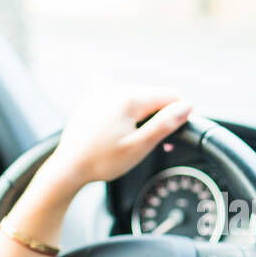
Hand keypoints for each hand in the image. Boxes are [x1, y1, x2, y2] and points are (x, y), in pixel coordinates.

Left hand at [37, 88, 193, 197]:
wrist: (68, 167)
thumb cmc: (101, 160)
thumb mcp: (139, 146)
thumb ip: (165, 124)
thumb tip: (187, 106)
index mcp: (128, 98)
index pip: (170, 95)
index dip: (179, 114)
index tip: (175, 134)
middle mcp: (114, 89)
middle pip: (153, 96)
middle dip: (159, 117)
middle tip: (155, 144)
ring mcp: (101, 93)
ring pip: (136, 100)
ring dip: (143, 117)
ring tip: (133, 141)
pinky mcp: (92, 101)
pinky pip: (119, 103)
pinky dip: (126, 116)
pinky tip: (119, 136)